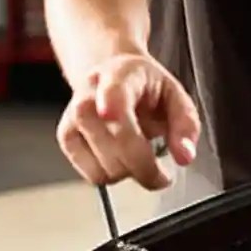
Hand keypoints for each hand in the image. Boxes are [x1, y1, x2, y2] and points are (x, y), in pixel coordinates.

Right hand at [56, 53, 200, 188]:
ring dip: (128, 171)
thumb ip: (185, 124)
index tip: (110, 112)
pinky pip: (92, 175)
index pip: (111, 89)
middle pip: (115, 141)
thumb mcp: (175, 94)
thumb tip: (184, 155)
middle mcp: (89, 93)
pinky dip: (111, 175)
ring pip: (104, 165)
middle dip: (145, 166)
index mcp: (119, 75)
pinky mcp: (65, 137)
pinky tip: (118, 158)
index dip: (110, 101)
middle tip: (160, 171)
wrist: (110, 78)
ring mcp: (73, 115)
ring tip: (135, 154)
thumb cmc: (143, 87)